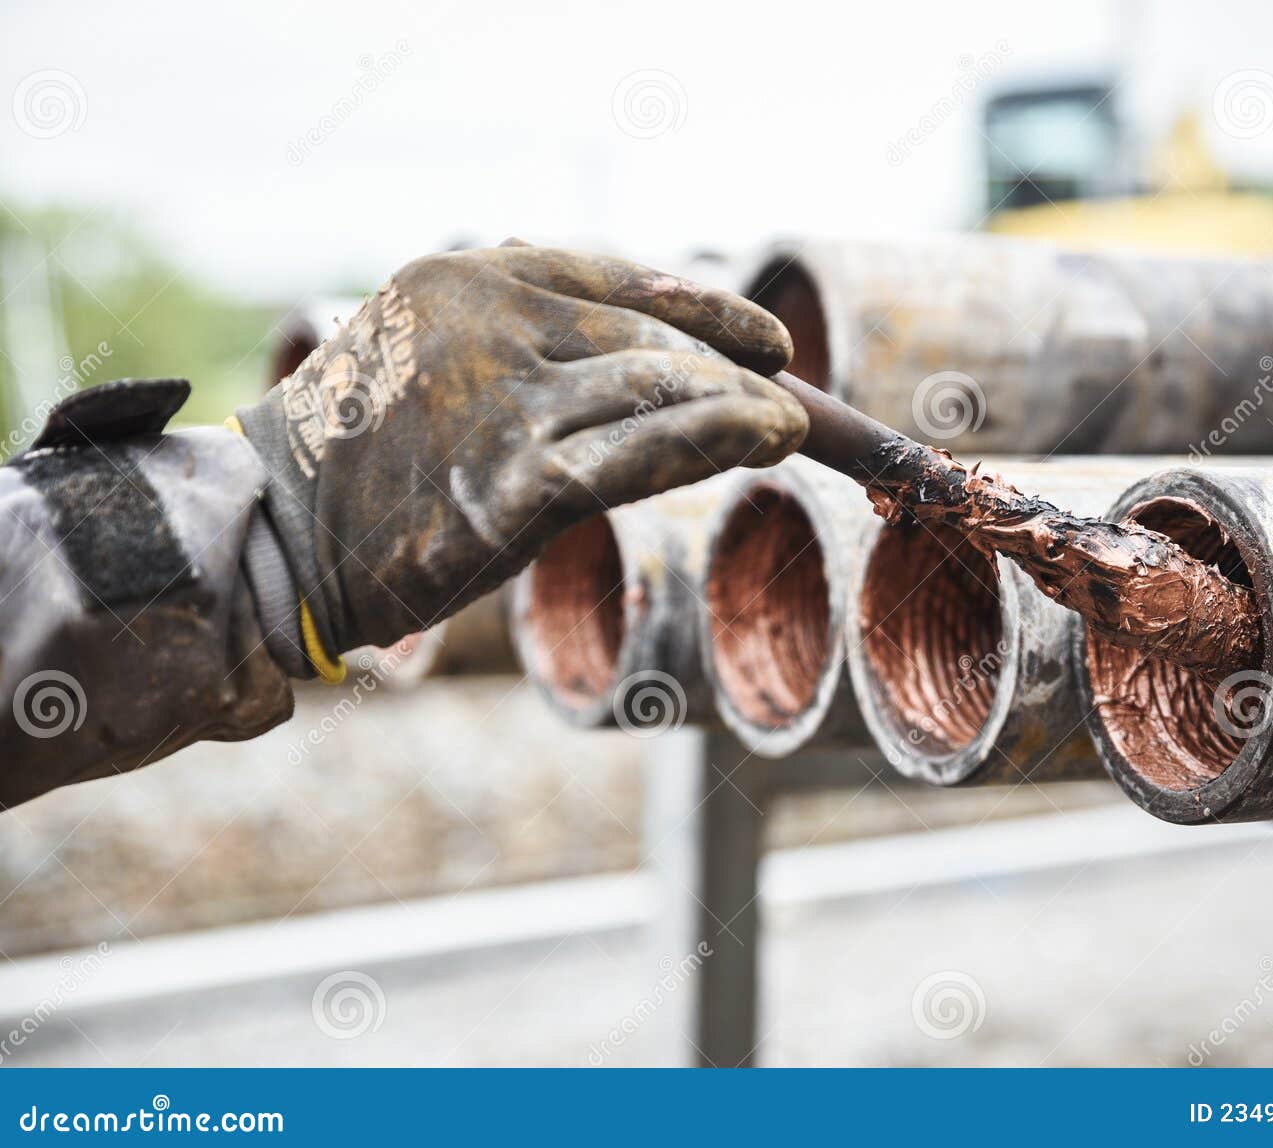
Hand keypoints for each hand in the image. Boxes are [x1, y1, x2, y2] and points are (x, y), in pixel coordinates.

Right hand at [235, 242, 804, 658]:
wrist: (273, 533)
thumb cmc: (359, 452)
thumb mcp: (425, 350)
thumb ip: (514, 327)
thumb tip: (627, 326)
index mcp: (468, 279)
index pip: (620, 277)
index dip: (709, 308)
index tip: (765, 340)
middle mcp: (490, 324)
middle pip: (652, 336)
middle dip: (736, 369)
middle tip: (785, 399)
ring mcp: (505, 405)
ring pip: (663, 389)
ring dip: (744, 408)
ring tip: (787, 428)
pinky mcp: (517, 487)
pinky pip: (646, 455)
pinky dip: (719, 442)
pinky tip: (763, 443)